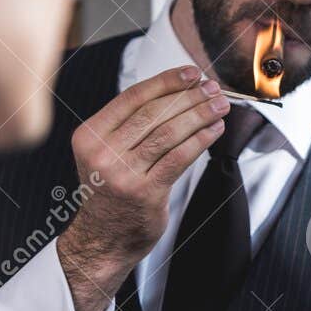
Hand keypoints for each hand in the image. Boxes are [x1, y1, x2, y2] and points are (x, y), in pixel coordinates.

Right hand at [56, 64, 230, 310]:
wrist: (102, 238)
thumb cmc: (113, 189)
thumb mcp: (107, 152)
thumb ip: (132, 124)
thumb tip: (181, 89)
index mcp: (89, 135)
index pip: (133, 98)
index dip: (166, 81)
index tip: (192, 73)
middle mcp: (101, 153)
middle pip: (154, 113)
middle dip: (189, 97)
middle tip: (213, 89)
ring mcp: (122, 174)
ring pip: (168, 133)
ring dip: (200, 115)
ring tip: (220, 106)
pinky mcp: (145, 193)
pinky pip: (179, 158)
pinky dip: (201, 140)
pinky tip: (215, 130)